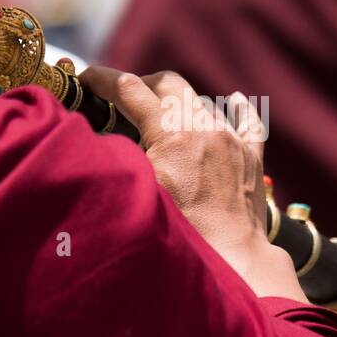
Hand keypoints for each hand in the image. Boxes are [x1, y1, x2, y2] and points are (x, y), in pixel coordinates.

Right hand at [80, 66, 304, 301]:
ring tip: (162, 120)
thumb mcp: (139, 191)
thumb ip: (119, 158)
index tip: (85, 77)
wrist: (232, 259)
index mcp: (174, 134)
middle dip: (141, 84)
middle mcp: (206, 128)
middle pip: (168, 84)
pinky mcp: (251, 156)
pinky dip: (235, 108)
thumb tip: (97, 138)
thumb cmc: (182, 233)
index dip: (103, 79)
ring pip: (202, 102)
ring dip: (178, 105)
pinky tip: (231, 99)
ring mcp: (232, 139)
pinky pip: (247, 120)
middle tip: (122, 97)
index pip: (130, 90)